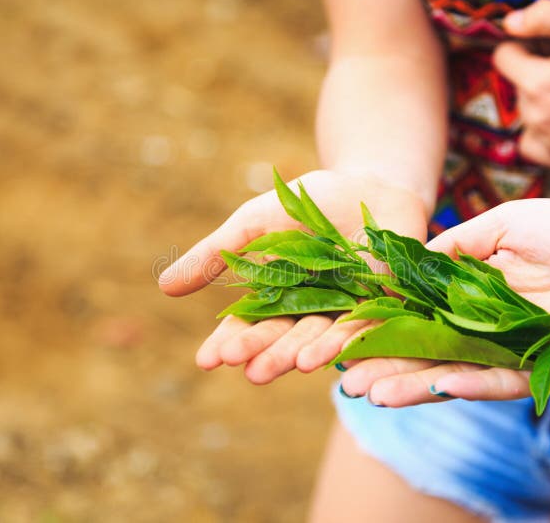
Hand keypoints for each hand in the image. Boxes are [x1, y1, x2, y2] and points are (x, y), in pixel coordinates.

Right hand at [158, 169, 427, 383]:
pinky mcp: (386, 305)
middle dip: (263, 351)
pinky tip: (330, 354)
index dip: (231, 342)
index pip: (250, 327)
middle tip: (241, 366)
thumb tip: (163, 287)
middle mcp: (312, 313)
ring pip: (322, 338)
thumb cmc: (308, 202)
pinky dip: (348, 339)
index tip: (207, 360)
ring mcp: (349, 312)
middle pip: (284, 337)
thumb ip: (216, 254)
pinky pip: (367, 326)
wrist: (371, 183)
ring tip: (283, 366)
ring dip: (300, 353)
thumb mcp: (255, 224)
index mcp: (279, 298)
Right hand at [336, 198, 549, 406]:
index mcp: (470, 299)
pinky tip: (439, 385)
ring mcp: (512, 355)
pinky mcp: (546, 373)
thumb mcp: (504, 224)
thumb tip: (409, 262)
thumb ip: (458, 244)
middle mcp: (484, 331)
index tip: (343, 333)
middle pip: (426, 353)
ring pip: (454, 375)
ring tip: (373, 393)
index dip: (380, 327)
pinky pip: (503, 381)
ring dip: (414, 385)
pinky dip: (471, 384)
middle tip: (344, 379)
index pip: (415, 317)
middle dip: (384, 366)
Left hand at [492, 0, 549, 168]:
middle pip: (516, 84)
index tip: (549, 47)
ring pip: (525, 112)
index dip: (526, 45)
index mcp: (540, 85)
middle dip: (538, 72)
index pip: (503, 57)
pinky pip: (533, 143)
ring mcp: (548, 143)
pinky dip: (544, 131)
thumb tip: (511, 23)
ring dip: (542, 100)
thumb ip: (548, 17)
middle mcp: (538, 119)